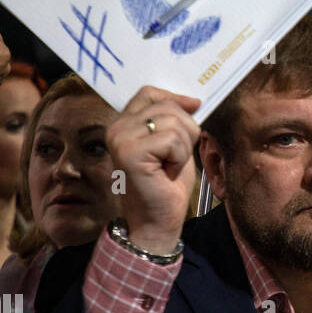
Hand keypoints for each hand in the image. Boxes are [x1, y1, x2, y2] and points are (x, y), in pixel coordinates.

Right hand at [106, 87, 200, 253]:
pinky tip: (167, 172)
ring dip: (184, 147)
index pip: (150, 92)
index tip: (194, 108)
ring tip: (169, 165)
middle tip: (175, 156)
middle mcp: (116, 128)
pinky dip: (179, 158)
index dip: (175, 98)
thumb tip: (193, 100)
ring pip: (174, 123)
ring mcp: (120, 139)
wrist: (157, 220)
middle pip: (168, 106)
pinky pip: (173, 140)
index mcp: (123, 123)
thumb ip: (174, 119)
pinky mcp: (130, 152)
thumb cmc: (167, 183)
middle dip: (186, 130)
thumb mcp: (174, 143)